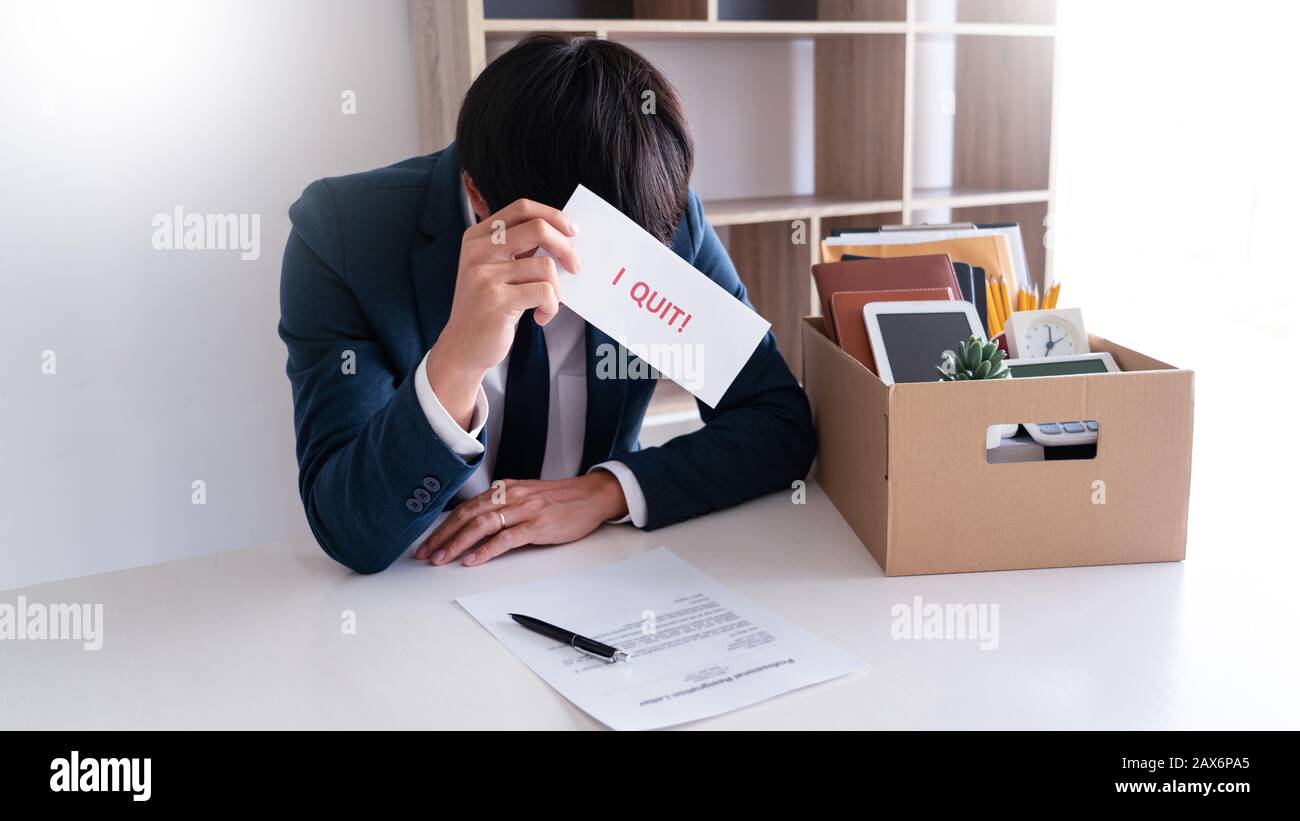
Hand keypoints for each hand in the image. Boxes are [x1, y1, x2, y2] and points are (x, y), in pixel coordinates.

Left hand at [413, 473, 628, 567]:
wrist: (592, 495)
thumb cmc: (560, 500)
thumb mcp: (526, 497)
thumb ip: (503, 507)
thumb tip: (476, 524)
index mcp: (505, 490)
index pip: (466, 507)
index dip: (443, 526)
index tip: (428, 542)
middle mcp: (510, 496)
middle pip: (467, 515)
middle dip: (443, 536)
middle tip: (425, 554)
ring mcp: (524, 510)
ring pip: (482, 525)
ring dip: (457, 544)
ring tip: (442, 559)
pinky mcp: (538, 525)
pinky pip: (506, 538)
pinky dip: (486, 550)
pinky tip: (473, 560)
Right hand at [426, 199, 581, 427]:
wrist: (462, 347)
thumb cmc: (486, 306)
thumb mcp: (493, 269)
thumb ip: (517, 248)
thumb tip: (563, 233)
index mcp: (477, 237)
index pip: (522, 208)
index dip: (553, 216)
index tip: (572, 232)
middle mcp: (477, 251)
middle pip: (538, 228)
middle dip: (566, 247)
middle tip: (575, 266)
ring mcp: (484, 275)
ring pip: (545, 267)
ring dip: (557, 290)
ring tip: (547, 304)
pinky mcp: (497, 301)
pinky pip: (545, 292)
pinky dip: (551, 307)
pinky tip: (540, 317)